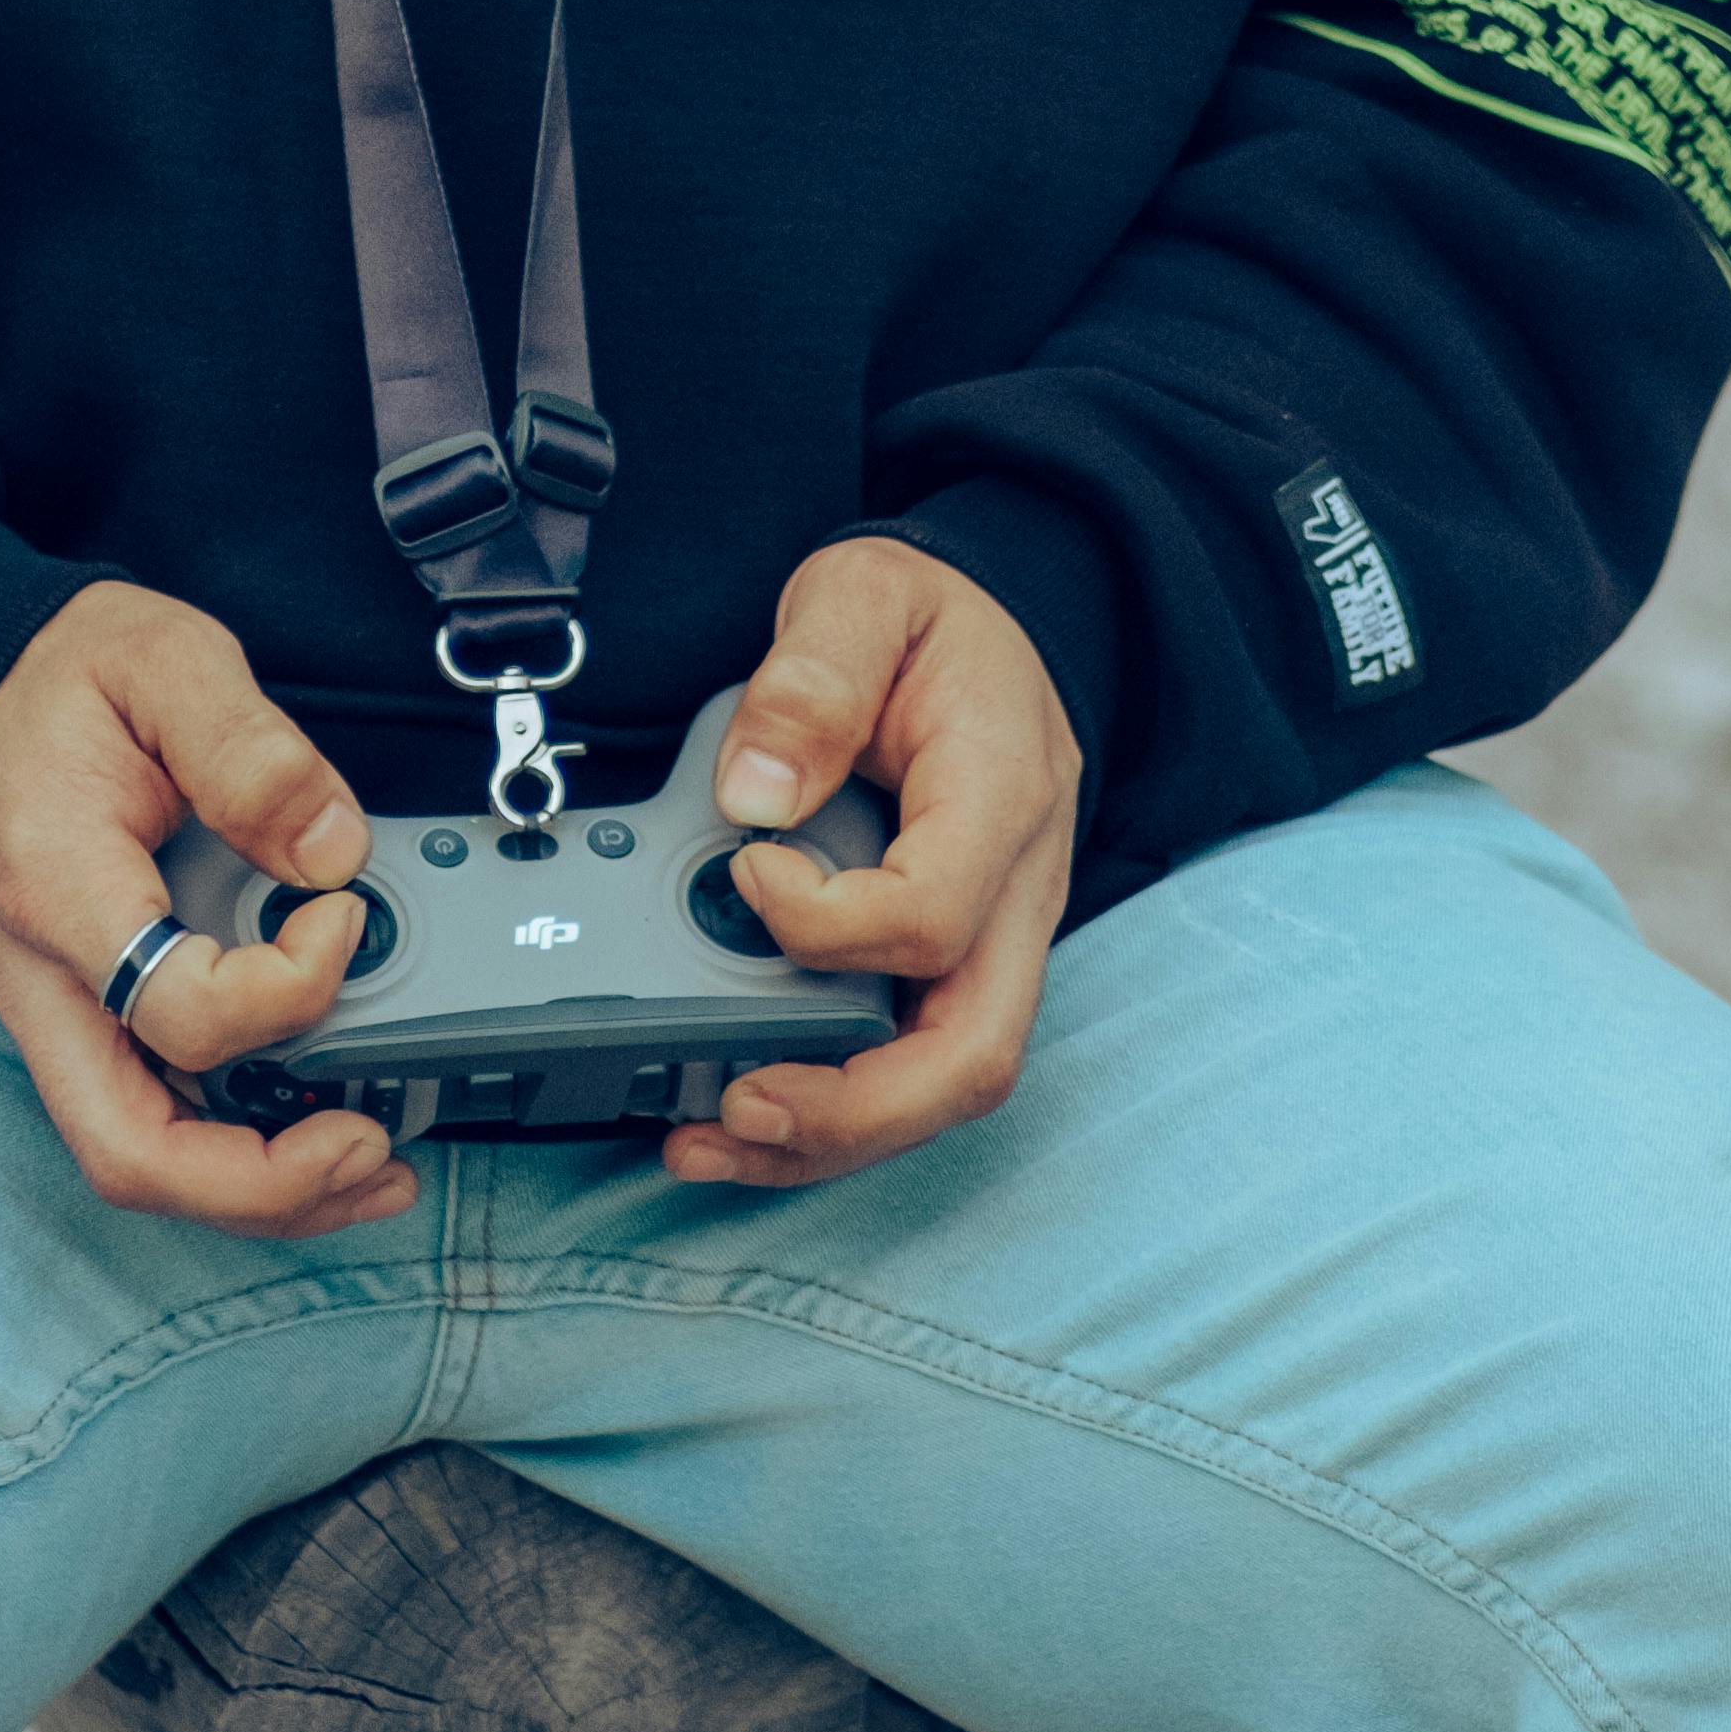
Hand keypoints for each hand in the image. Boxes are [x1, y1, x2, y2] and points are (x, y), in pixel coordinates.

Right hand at [0, 580, 419, 1242]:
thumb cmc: (59, 680)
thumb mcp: (158, 656)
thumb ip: (247, 747)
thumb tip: (332, 854)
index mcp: (56, 887)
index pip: (177, 1009)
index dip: (291, 988)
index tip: (344, 915)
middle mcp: (41, 981)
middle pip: (132, 1152)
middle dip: (264, 1183)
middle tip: (370, 1148)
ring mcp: (53, 1017)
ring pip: (139, 1161)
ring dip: (261, 1191)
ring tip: (370, 1166)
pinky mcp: (79, 1024)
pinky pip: (151, 1120)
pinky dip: (236, 1154)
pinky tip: (315, 1133)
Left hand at [665, 540, 1081, 1190]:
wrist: (991, 629)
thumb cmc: (931, 621)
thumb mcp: (868, 593)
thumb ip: (814, 677)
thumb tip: (752, 795)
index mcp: (1003, 798)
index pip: (933, 914)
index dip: (826, 925)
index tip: (745, 871)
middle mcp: (1018, 894)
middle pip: (971, 1054)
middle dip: (852, 1109)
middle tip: (738, 1108)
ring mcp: (995, 942)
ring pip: (945, 1086)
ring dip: (831, 1135)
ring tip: (712, 1139)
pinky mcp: (956, 967)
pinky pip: (912, 1064)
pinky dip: (831, 1110)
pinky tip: (741, 1118)